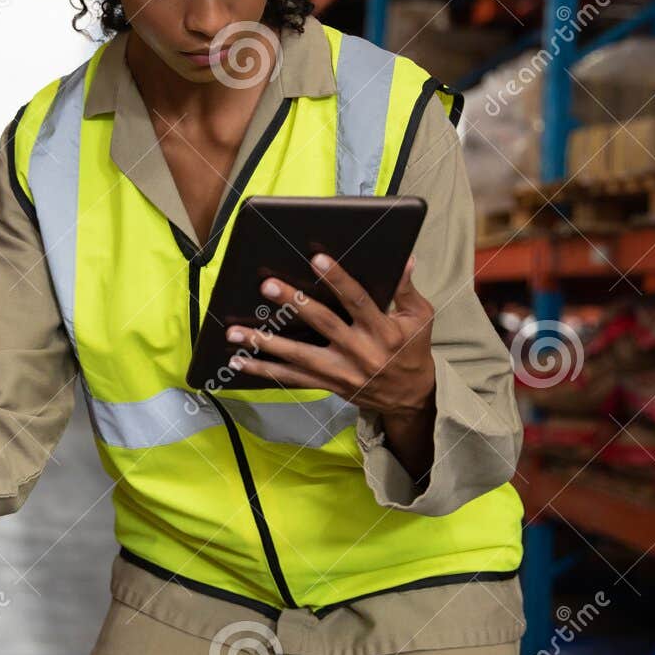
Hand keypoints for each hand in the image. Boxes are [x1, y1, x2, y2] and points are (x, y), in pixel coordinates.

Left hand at [224, 254, 436, 423]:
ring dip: (264, 343)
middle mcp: (359, 351)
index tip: (317, 259)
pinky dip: (264, 370)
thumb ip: (406, 288)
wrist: (409, 396)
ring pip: (298, 357)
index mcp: (382, 330)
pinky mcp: (328, 384)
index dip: (338, 279)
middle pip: (322, 324)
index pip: (358, 300)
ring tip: (234, 331)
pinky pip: (292, 378)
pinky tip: (238, 361)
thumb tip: (404, 258)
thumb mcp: (419, 317)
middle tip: (267, 287)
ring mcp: (341, 371)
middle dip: (293, 305)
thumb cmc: (412, 349)